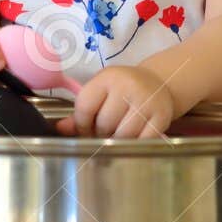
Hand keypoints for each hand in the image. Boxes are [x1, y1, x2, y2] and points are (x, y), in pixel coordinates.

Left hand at [58, 65, 178, 138]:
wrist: (159, 82)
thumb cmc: (123, 90)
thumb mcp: (101, 91)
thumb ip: (81, 110)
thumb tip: (59, 128)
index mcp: (108, 77)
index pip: (85, 107)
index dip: (82, 124)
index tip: (86, 129)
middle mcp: (128, 86)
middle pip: (104, 124)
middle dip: (101, 134)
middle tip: (104, 133)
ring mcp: (147, 101)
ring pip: (123, 135)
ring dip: (117, 141)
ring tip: (118, 135)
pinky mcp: (162, 116)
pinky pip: (142, 141)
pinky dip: (135, 144)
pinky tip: (133, 137)